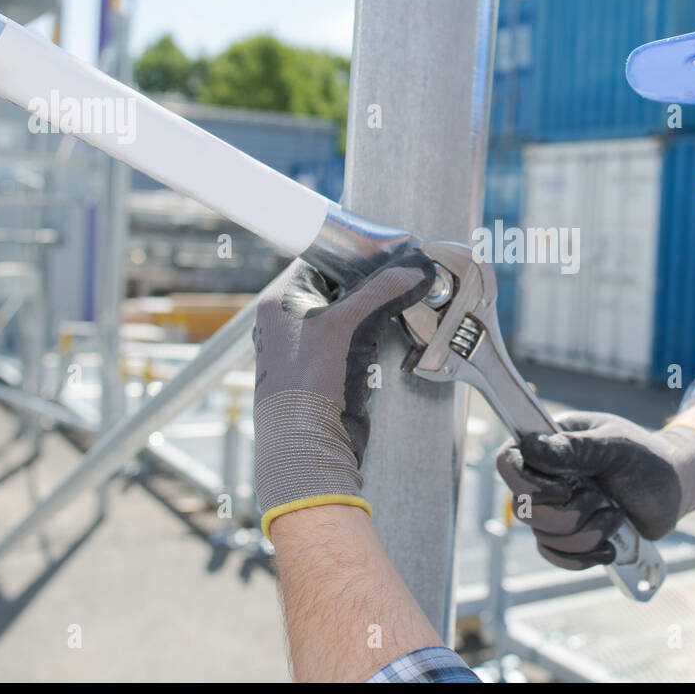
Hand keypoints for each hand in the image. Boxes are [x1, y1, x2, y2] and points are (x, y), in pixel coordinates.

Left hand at [252, 250, 434, 538]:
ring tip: (405, 299)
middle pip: (338, 287)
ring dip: (376, 311)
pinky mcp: (327, 370)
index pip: (319, 261)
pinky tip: (395, 330)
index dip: (353, 254)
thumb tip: (415, 267)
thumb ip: (381, 290)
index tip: (387, 249)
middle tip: (403, 273)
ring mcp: (307, 347)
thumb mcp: (345, 324)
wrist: (307, 445)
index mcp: (279, 302)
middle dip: (372, 283)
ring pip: (349, 314)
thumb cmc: (308, 383)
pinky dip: (374, 335)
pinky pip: (354, 340)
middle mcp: (289, 321)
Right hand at [494, 411, 694, 569]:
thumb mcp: (616, 447)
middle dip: (569, 513)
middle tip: (601, 497)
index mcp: (551, 443)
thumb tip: (531, 448)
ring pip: (544, 537)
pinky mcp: (570, 535)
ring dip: (587, 533)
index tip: (565, 488)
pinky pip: (557, 556)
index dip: (526, 482)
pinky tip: (610, 546)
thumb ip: (575, 449)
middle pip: (523, 510)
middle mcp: (546, 476)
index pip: (508, 461)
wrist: (675, 490)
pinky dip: (585, 556)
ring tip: (616, 515)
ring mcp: (556, 507)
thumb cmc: (647, 459)